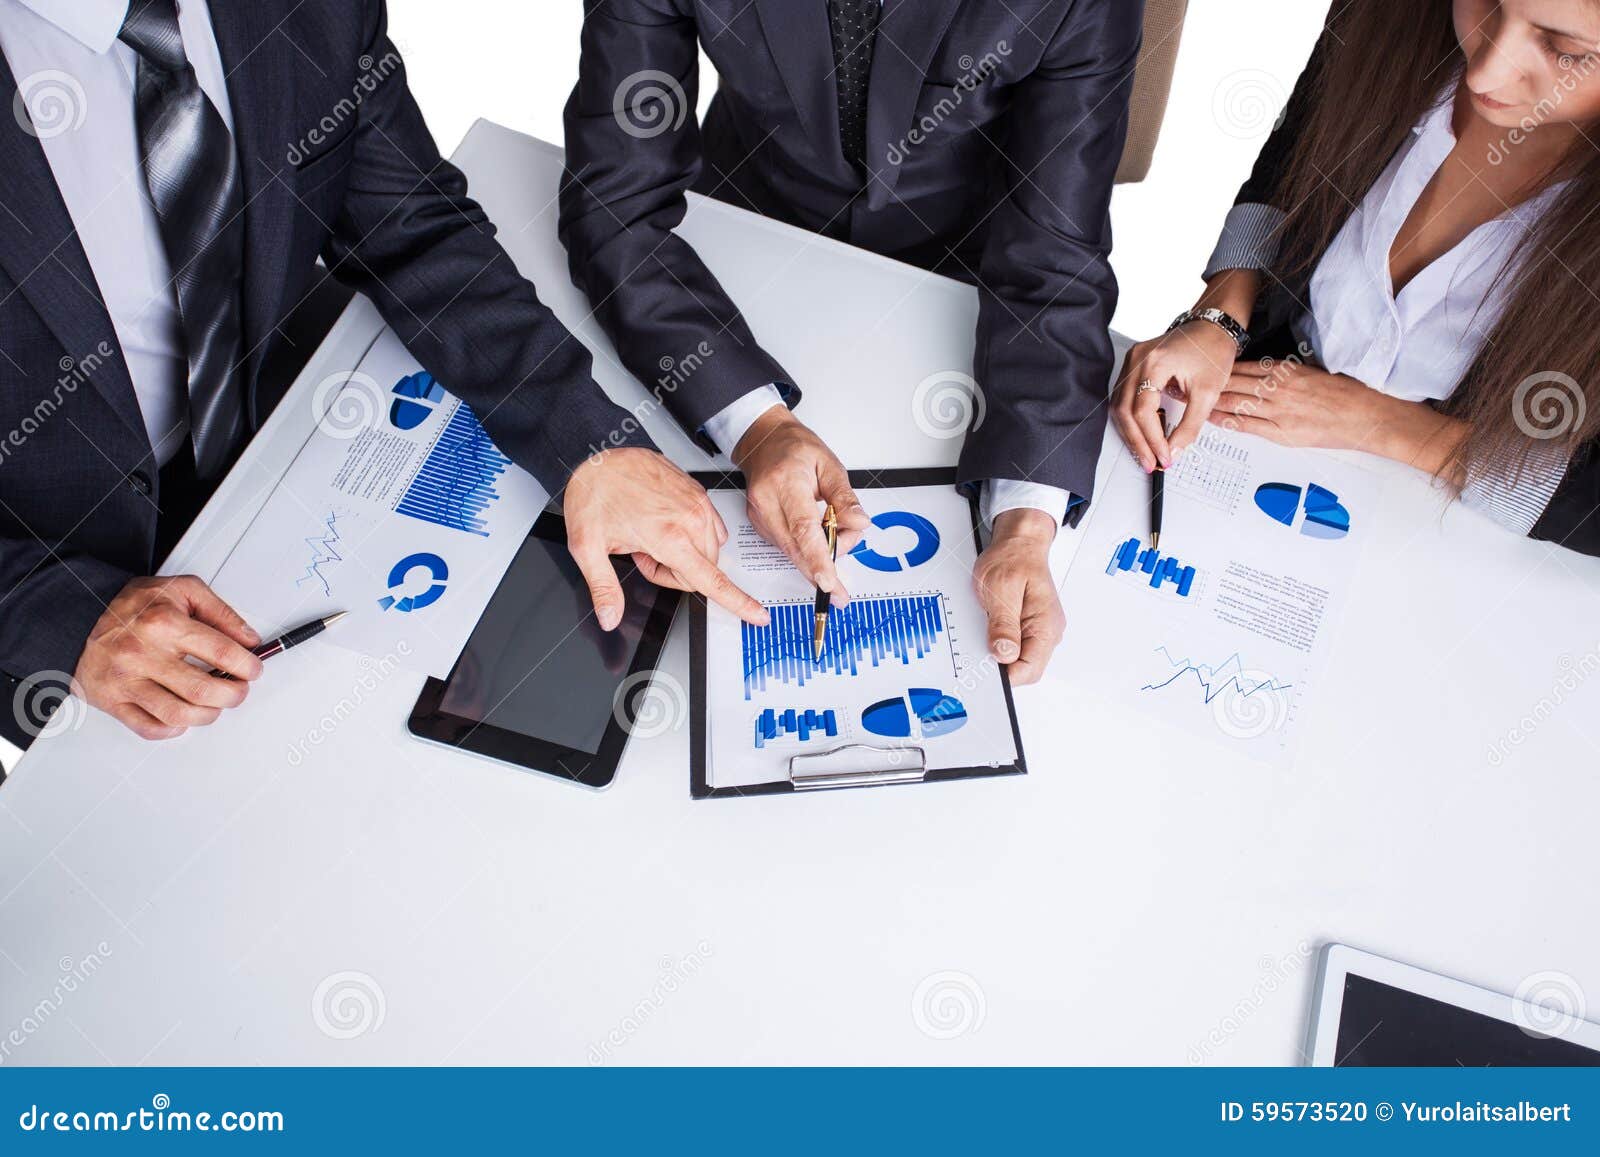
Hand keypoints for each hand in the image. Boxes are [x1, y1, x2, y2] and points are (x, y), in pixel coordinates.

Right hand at [74, 575, 262, 740]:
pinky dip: (174, 729)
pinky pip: (148, 728)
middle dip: (234, 694)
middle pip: (204, 690)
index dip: (248, 666)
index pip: (223, 653)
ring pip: (179, 715)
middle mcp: (143, 654)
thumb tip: (249, 640)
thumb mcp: (182, 590)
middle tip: (239, 689)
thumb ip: (221, 612)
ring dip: (209, 714)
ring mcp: (126, 680)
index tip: (253, 669)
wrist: (81, 615)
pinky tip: (183, 716)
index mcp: (164, 624)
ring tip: (214, 703)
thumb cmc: (133, 605)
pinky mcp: (112, 700)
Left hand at [564, 446, 767, 628]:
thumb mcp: (586, 547)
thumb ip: (603, 588)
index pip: (713, 581)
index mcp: (669, 538)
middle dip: (675, 572)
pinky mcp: (698, 492)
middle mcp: (691, 520)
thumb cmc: (593, 496)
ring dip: (683, 553)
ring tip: (649, 535)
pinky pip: (709, 527)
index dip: (738, 603)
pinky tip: (662, 522)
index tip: (758, 616)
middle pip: (703, 571)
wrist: (599, 459)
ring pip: (707, 550)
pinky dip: (690, 534)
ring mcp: (698, 503)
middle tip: (642, 553)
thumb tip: (610, 618)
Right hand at [733, 407, 871, 601]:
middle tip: (842, 586)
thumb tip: (859, 523)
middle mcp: (767, 503)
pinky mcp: (759, 526)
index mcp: (786, 482)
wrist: (765, 442)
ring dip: (819, 555)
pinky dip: (807, 548)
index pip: (803, 528)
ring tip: (837, 531)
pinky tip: (820, 533)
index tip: (829, 582)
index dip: (817, 558)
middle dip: (822, 569)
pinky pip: (787, 547)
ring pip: (792, 552)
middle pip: (795, 549)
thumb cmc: (795, 449)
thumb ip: (845, 497)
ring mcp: (760, 517)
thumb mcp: (829, 464)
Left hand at [972, 508, 1063, 685]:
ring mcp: (1038, 629)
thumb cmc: (1013, 558)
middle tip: (979, 645)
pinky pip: (1013, 644)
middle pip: (1024, 668)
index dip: (1005, 675)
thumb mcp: (1001, 589)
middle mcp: (1046, 632)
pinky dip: (998, 640)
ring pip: (1017, 657)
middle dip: (1000, 663)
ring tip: (985, 628)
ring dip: (998, 650)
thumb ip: (1003, 624)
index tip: (984, 668)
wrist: (1019, 542)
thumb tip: (1004, 654)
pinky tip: (989, 625)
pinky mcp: (1026, 625)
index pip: (1030, 670)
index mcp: (1045, 626)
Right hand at [1113, 321, 1239, 469]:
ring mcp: (1132, 362)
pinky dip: (1131, 419)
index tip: (1164, 456)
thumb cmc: (1212, 349)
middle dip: (1137, 441)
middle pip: (1124, 410)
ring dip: (1131, 433)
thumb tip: (1175, 450)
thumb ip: (1190, 425)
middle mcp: (1137, 360)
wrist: (1212, 328)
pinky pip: (1123, 398)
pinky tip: (1142, 434)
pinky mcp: (1133, 366)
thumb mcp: (1209, 392)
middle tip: (1150, 462)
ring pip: (1119, 406)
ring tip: (1145, 453)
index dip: (1152, 438)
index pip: (1143, 409)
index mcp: (1155, 362)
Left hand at [1210, 360, 1392, 450]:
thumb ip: (1287, 373)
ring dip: (1213, 402)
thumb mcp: (1314, 373)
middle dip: (1210, 384)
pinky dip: (1228, 422)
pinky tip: (1213, 420)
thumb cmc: (1346, 396)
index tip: (1207, 368)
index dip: (1223, 369)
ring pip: (1237, 404)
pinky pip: (1248, 426)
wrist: (1367, 416)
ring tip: (1193, 401)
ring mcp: (1280, 411)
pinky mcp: (1284, 432)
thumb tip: (1264, 374)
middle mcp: (1281, 389)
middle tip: (1188, 384)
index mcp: (1289, 371)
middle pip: (1235, 384)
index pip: (1246, 367)